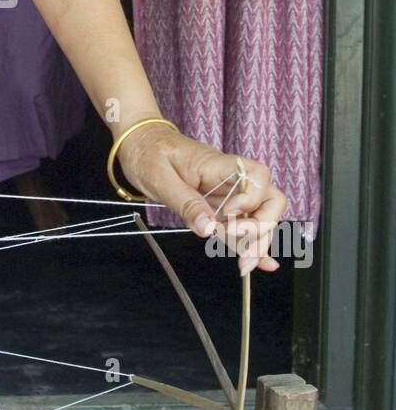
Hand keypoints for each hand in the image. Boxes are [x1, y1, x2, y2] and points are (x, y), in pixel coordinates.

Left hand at [113, 122, 286, 275]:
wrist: (140, 144)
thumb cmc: (150, 153)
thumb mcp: (160, 178)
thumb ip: (186, 203)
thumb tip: (208, 229)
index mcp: (218, 165)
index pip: (256, 175)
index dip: (251, 198)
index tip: (228, 213)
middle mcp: (230, 180)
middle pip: (268, 199)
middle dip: (262, 227)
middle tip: (242, 249)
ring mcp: (228, 195)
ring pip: (260, 216)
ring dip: (258, 241)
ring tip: (246, 265)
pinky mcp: (219, 208)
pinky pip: (240, 225)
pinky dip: (250, 244)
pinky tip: (259, 262)